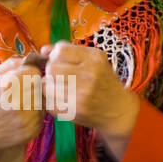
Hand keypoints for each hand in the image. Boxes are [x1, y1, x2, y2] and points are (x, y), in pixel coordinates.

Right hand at [0, 56, 45, 161]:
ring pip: (43, 102)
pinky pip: (41, 117)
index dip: (28, 74)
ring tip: (16, 106)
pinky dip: (32, 115)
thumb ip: (10, 65)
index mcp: (9, 84)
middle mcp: (20, 101)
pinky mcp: (31, 131)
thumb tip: (29, 59)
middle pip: (40, 86)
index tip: (20, 79)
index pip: (35, 72)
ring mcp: (27, 118)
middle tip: (17, 94)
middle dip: (31, 87)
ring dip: (33, 102)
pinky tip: (17, 118)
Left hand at [41, 41, 140, 161]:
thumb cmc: (103, 82)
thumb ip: (69, 52)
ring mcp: (81, 95)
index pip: (60, 50)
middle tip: (59, 76)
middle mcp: (89, 75)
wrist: (119, 110)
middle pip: (51, 68)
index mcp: (95, 59)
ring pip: (47, 86)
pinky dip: (52, 100)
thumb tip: (43, 50)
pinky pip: (49, 102)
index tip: (59, 61)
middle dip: (51, 71)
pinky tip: (62, 99)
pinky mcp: (75, 112)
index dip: (55, 55)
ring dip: (50, 86)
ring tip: (60, 88)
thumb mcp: (94, 61)